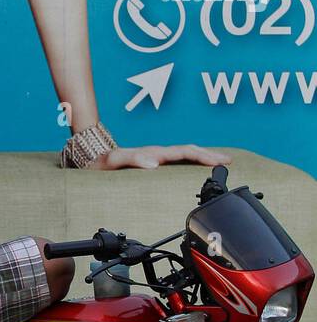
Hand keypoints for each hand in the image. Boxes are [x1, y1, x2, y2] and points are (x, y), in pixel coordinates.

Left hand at [92, 143, 231, 170]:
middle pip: (189, 151)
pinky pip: (176, 161)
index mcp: (153, 153)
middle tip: (229, 162)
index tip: (219, 161)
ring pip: (185, 155)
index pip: (183, 152)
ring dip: (203, 158)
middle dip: (210, 155)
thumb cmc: (102, 161)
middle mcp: (157, 154)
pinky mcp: (152, 164)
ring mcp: (155, 158)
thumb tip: (154, 164)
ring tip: (221, 163)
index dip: (202, 156)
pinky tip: (196, 170)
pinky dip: (190, 163)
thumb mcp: (115, 160)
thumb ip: (132, 159)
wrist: (90, 159)